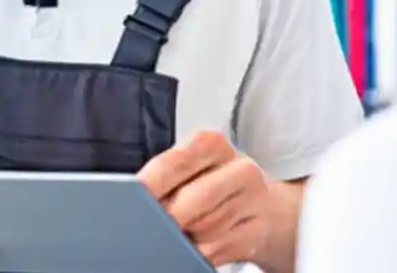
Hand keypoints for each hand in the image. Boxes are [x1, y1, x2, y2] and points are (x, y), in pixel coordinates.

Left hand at [138, 131, 277, 268]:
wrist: (269, 209)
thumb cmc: (217, 183)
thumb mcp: (193, 169)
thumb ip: (165, 177)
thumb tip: (133, 199)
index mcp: (212, 144)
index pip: (172, 163)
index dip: (147, 186)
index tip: (127, 201)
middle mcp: (239, 168)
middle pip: (192, 200)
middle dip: (167, 217)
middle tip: (148, 225)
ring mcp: (254, 201)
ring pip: (204, 229)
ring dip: (186, 236)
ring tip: (183, 230)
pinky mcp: (257, 233)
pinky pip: (216, 250)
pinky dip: (198, 253)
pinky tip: (197, 244)